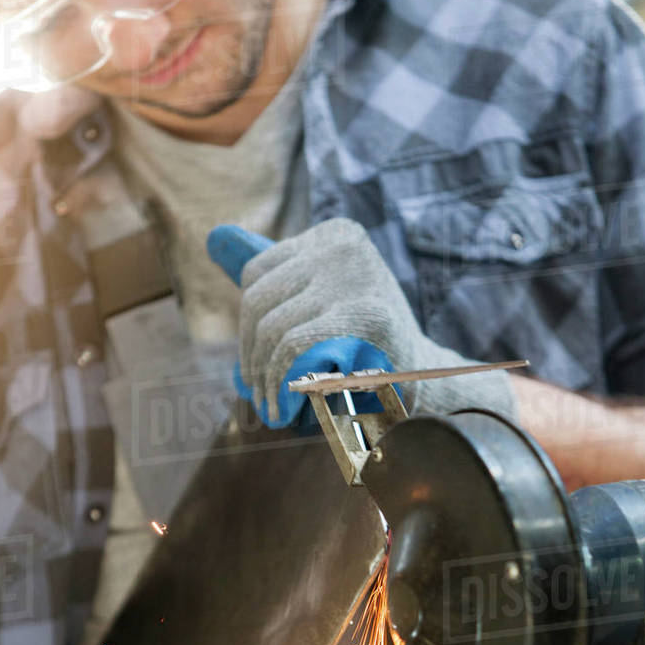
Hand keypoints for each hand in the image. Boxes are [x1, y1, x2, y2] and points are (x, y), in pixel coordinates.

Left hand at [232, 218, 514, 424]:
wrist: (430, 387)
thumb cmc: (368, 350)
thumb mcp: (320, 303)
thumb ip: (273, 276)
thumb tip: (214, 235)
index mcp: (335, 235)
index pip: (257, 272)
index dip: (248, 326)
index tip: (256, 363)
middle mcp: (345, 246)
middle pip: (259, 301)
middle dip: (251, 356)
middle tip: (258, 394)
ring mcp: (358, 278)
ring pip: (273, 330)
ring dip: (265, 379)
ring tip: (271, 409)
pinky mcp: (368, 316)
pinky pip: (295, 349)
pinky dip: (282, 383)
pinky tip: (286, 407)